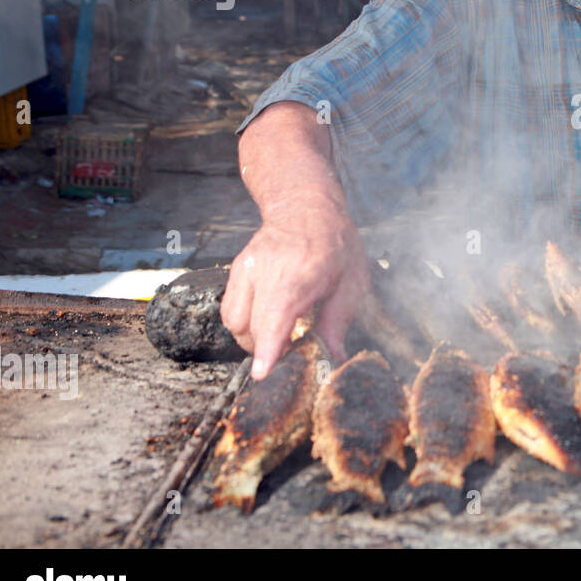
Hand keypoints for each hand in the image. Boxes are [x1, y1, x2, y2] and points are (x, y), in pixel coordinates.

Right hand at [220, 195, 368, 379]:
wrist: (307, 207)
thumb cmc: (335, 243)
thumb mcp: (351, 280)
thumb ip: (338, 320)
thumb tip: (335, 356)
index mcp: (298, 273)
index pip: (275, 316)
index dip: (267, 348)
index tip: (262, 373)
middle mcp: (265, 270)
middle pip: (249, 325)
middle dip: (263, 349)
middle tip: (287, 353)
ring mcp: (246, 269)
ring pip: (232, 320)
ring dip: (250, 338)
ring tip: (277, 337)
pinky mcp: (236, 270)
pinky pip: (229, 308)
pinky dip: (243, 322)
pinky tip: (266, 321)